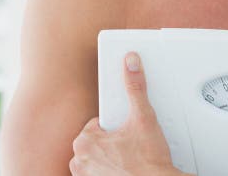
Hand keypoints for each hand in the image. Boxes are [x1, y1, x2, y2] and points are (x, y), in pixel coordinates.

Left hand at [70, 51, 182, 175]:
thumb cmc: (148, 161)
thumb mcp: (144, 117)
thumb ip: (135, 87)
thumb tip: (131, 63)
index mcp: (84, 141)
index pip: (96, 124)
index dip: (113, 126)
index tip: (125, 132)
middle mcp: (79, 161)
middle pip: (94, 141)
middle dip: (110, 142)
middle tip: (129, 146)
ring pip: (94, 158)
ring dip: (107, 157)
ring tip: (127, 159)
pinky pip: (96, 174)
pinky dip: (107, 171)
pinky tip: (122, 170)